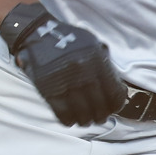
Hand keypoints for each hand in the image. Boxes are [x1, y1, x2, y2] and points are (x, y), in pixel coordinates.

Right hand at [0, 3, 127, 126]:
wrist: (36, 34)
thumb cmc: (67, 39)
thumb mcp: (92, 44)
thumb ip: (105, 63)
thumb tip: (118, 86)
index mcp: (96, 60)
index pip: (114, 93)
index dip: (116, 105)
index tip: (113, 108)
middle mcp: (83, 72)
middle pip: (99, 107)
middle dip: (101, 116)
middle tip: (99, 117)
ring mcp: (66, 82)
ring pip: (82, 114)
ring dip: (85, 120)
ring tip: (85, 120)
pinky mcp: (49, 90)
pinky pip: (63, 114)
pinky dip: (68, 120)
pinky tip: (70, 119)